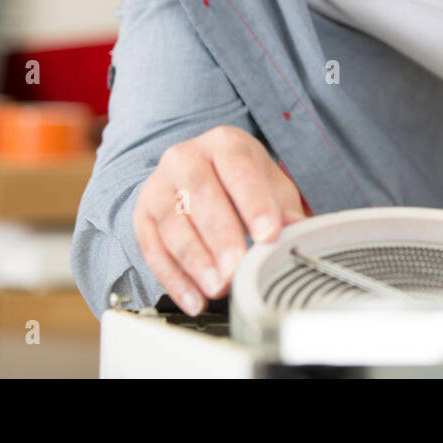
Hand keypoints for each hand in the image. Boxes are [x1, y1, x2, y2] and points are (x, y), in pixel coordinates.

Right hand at [132, 125, 307, 314]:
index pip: (238, 169)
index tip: (269, 236)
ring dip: (196, 262)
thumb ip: (286, 210)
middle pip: (201, 196)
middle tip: (237, 270)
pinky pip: (153, 250)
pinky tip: (194, 299)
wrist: (203, 174)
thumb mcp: (270, 186)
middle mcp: (185, 158)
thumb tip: (300, 234)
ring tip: (218, 288)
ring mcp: (158, 186)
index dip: (254, 204)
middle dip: (221, 238)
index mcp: (224, 143)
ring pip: (173, 225)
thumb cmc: (242, 182)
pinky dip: (174, 279)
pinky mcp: (142, 216)